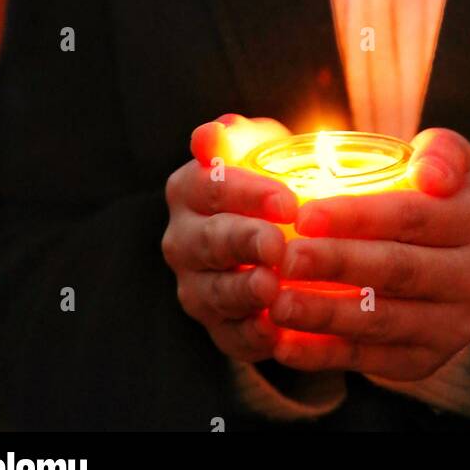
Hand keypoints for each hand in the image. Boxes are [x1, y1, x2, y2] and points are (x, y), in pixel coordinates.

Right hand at [161, 113, 296, 362]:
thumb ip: (239, 137)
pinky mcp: (217, 327)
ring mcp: (196, 287)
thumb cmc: (270, 180)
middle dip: (242, 241)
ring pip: (214, 292)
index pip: (209, 186)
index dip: (246, 192)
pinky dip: (251, 335)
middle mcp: (183, 240)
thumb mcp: (259, 148)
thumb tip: (212, 133)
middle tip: (276, 244)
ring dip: (243, 291)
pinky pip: (230, 336)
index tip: (286, 199)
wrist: (284, 232)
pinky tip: (275, 330)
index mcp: (188, 190)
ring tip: (272, 287)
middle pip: (209, 241)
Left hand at [267, 128, 469, 380]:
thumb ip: (441, 151)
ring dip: (324, 315)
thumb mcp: (448, 158)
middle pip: (397, 271)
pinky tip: (284, 344)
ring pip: (382, 322)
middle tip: (283, 259)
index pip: (413, 216)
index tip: (305, 216)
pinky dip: (323, 355)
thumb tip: (429, 175)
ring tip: (276, 303)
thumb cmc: (437, 193)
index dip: (358, 216)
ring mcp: (456, 326)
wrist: (457, 255)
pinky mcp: (427, 361)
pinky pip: (370, 362)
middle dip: (335, 265)